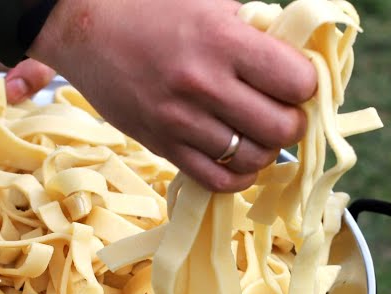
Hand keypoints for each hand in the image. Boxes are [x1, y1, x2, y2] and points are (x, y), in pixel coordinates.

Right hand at [29, 0, 316, 192]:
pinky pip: (218, 180)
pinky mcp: (162, 145)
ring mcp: (181, 120)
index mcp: (222, 40)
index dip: (305, 84)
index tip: (296, 81)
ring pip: (253, 159)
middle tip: (282, 111)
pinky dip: (238, 175)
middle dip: (292, 123)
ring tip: (256, 133)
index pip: (297, 82)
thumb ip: (255, 33)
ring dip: (265, 150)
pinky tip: (236, 157)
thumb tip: (297, 63)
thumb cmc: (152, 7)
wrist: (85, 27)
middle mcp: (204, 84)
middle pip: (281, 128)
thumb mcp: (211, 3)